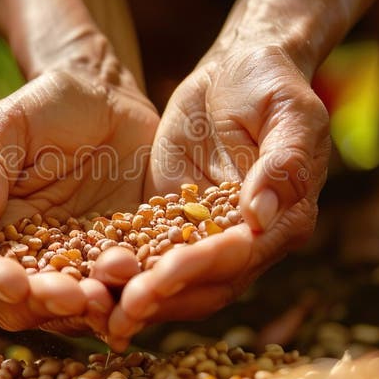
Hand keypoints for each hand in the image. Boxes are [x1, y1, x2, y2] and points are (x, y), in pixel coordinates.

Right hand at [0, 57, 158, 335]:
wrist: (114, 100)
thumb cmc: (52, 103)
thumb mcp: (13, 120)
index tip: (16, 283)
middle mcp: (30, 253)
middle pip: (19, 302)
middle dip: (42, 305)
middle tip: (73, 296)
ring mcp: (77, 262)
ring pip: (69, 308)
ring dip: (86, 311)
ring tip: (107, 296)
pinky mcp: (121, 260)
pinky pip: (120, 290)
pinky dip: (127, 298)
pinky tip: (142, 289)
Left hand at [106, 40, 331, 348]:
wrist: (239, 66)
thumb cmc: (272, 83)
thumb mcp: (289, 113)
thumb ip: (283, 163)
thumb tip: (258, 216)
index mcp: (285, 219)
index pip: (240, 256)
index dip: (202, 269)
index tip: (164, 276)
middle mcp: (249, 239)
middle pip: (208, 283)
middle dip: (166, 296)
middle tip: (125, 307)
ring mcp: (208, 232)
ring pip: (177, 280)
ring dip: (142, 297)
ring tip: (103, 312)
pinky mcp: (173, 218)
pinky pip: (149, 252)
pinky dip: (125, 270)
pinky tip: (89, 281)